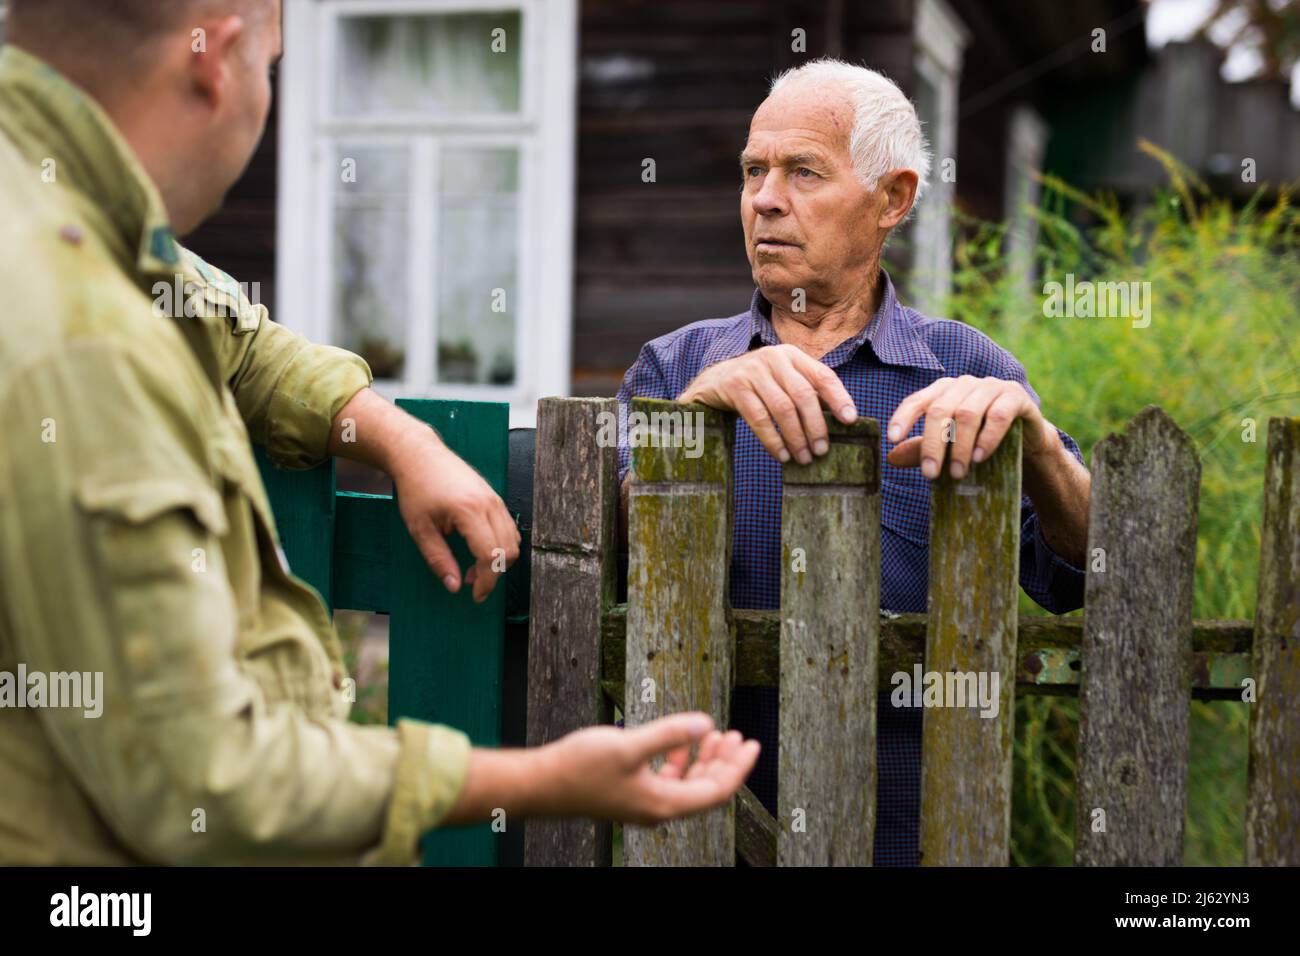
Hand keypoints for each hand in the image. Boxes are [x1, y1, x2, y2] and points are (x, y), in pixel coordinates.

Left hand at [391, 440, 520, 602]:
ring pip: (513, 540)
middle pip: (508, 551)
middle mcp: (488, 503)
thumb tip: (454, 586)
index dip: (486, 581)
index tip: (475, 595)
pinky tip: (478, 548)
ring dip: (498, 560)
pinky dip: (500, 545)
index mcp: (469, 511)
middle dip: (494, 573)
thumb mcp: (420, 529)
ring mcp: (495, 498)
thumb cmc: (416, 489)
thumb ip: (438, 560)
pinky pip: (509, 528)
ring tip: (472, 566)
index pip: (490, 555)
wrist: (420, 456)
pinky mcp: (495, 497)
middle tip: (470, 581)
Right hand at [534, 713, 759, 823]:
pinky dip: (679, 759)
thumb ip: (669, 733)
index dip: (739, 767)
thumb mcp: (629, 745)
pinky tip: (680, 739)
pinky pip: (667, 779)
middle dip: (725, 761)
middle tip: (739, 736)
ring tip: (716, 734)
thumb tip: (707, 724)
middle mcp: (657, 808)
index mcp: (663, 803)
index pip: (716, 790)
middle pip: (706, 789)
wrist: (541, 783)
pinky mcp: (630, 792)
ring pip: (687, 784)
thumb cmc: (580, 766)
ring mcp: (643, 801)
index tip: (752, 744)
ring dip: (703, 759)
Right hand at [679, 344, 856, 463]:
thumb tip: (840, 421)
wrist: (712, 382)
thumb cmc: (757, 386)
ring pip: (782, 408)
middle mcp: (773, 358)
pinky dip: (773, 440)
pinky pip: (759, 418)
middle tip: (821, 450)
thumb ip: (806, 392)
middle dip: (816, 426)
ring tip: (803, 458)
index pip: (823, 375)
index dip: (839, 398)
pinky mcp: (734, 387)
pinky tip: (782, 455)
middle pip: (803, 394)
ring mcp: (752, 371)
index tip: (850, 421)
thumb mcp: (782, 381)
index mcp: (792, 355)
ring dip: (796, 437)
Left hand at [885, 375, 1057, 479]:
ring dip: (960, 447)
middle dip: (932, 444)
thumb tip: (891, 458)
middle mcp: (965, 384)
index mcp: (944, 391)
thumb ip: (921, 448)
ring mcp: (991, 387)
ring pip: (968, 413)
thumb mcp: (948, 446)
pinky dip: (987, 438)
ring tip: (957, 473)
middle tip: (930, 474)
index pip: (917, 400)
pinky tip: (980, 458)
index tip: (891, 439)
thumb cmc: (979, 440)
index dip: (903, 417)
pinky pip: (999, 415)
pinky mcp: (1016, 397)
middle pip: (940, 410)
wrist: (1025, 440)